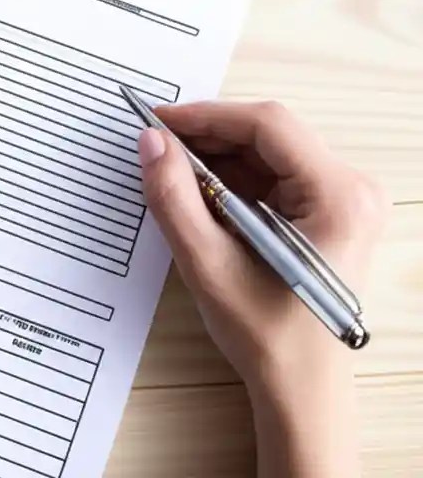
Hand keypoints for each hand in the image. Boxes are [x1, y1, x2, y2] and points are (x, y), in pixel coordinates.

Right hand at [137, 101, 385, 476]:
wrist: (302, 388)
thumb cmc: (269, 337)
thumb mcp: (209, 264)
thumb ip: (175, 198)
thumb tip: (152, 143)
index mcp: (338, 197)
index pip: (268, 125)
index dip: (207, 115)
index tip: (158, 121)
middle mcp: (352, 190)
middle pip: (270, 135)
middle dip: (209, 136)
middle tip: (157, 147)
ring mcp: (344, 201)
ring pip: (270, 153)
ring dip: (219, 157)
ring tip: (172, 174)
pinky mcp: (329, 213)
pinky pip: (275, 176)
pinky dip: (234, 179)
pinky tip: (199, 195)